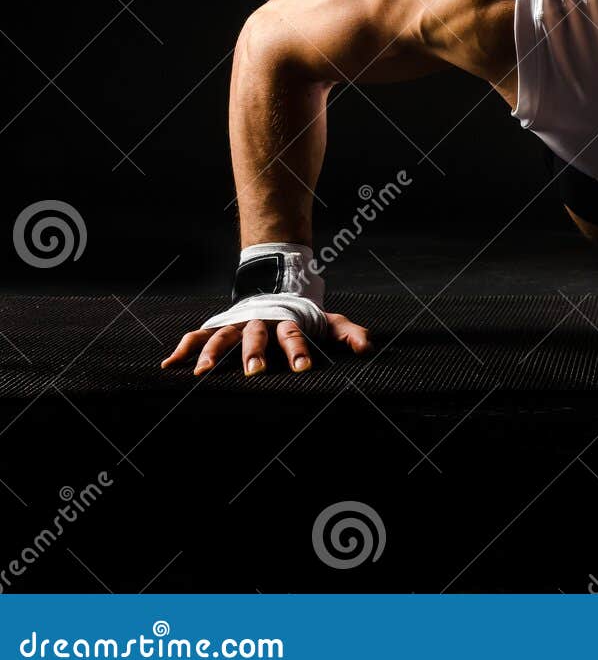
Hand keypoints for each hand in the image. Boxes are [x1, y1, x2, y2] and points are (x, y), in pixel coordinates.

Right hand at [160, 312, 370, 375]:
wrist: (277, 286)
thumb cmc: (305, 314)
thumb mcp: (329, 320)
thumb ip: (348, 333)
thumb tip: (367, 348)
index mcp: (287, 321)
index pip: (294, 335)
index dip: (298, 350)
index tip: (303, 368)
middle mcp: (259, 322)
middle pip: (256, 336)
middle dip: (254, 353)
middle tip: (254, 371)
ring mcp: (237, 323)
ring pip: (223, 336)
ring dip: (212, 354)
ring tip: (203, 374)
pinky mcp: (220, 326)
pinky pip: (198, 336)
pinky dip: (184, 349)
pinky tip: (169, 366)